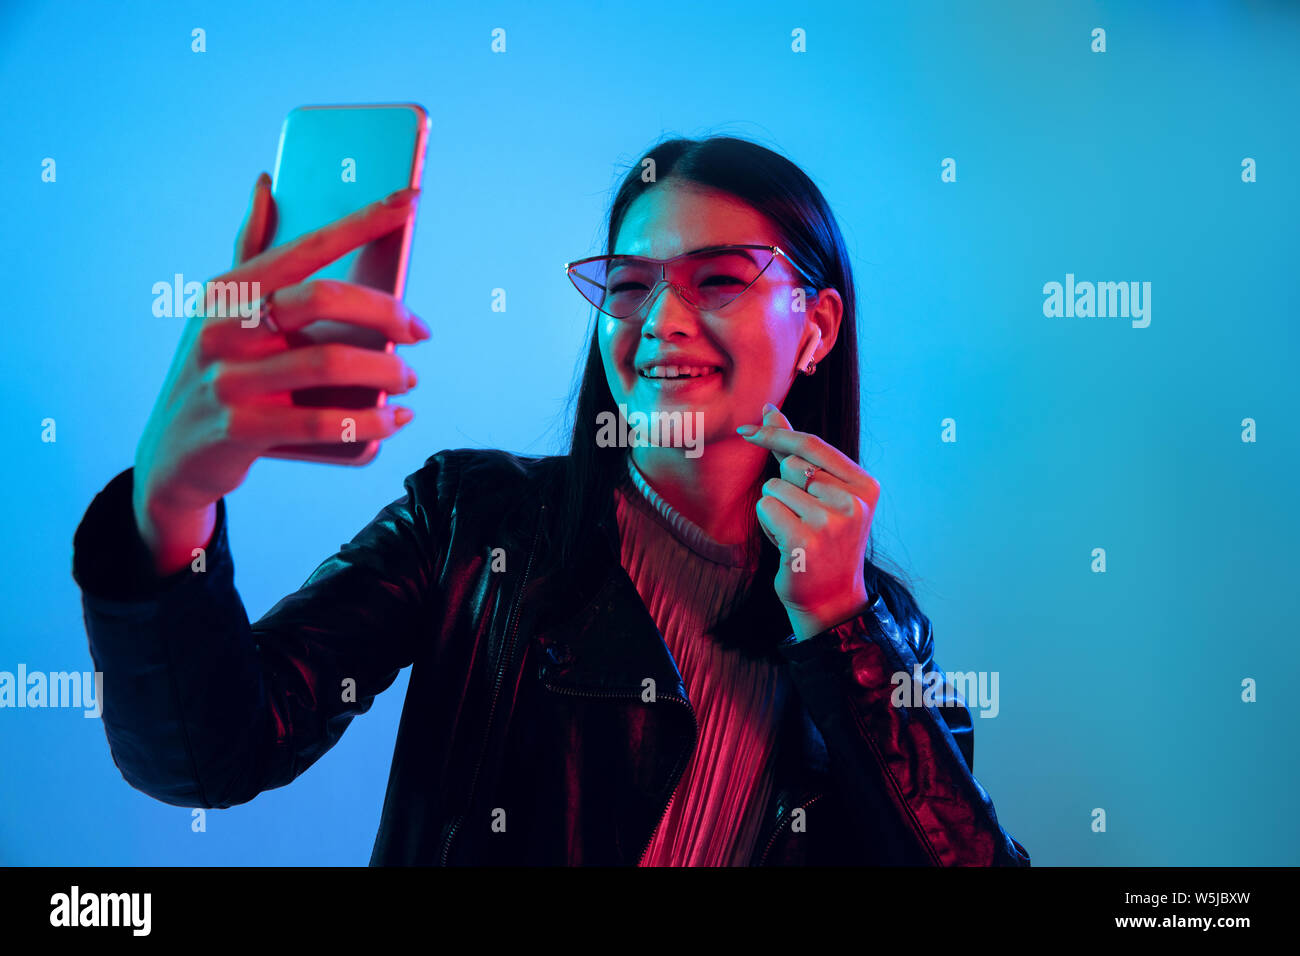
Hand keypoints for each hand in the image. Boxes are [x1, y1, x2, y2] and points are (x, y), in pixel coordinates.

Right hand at [133, 173, 428, 573]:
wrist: (173, 458)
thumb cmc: (215, 373)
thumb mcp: (219, 311)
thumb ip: (249, 250)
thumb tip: (268, 183)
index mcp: (227, 290)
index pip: (306, 246)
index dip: (362, 221)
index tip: (409, 199)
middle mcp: (223, 328)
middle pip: (324, 299)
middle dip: (388, 311)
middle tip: (420, 332)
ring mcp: (228, 380)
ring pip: (330, 362)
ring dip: (388, 370)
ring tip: (409, 378)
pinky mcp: (241, 431)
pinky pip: (323, 422)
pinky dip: (372, 421)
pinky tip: (397, 418)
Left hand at [736, 402, 880, 640]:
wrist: (830, 598)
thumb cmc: (822, 540)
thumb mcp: (821, 493)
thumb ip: (797, 451)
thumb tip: (769, 410)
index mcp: (864, 486)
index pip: (812, 445)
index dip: (776, 434)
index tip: (747, 429)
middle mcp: (853, 502)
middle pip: (791, 466)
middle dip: (784, 488)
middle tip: (803, 519)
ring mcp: (832, 522)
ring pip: (775, 488)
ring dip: (775, 509)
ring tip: (796, 533)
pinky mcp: (806, 541)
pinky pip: (767, 509)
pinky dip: (767, 524)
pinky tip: (787, 544)